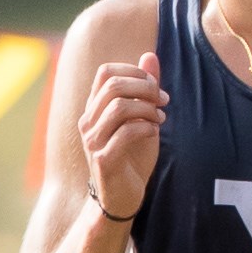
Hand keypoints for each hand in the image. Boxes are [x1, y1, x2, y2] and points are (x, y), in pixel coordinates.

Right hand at [80, 53, 166, 219]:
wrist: (122, 198)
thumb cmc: (132, 157)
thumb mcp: (142, 118)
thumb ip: (144, 89)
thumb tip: (150, 55)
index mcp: (94, 109)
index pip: (106, 72)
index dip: (134, 71)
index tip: (155, 85)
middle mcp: (88, 122)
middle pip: (113, 85)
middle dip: (145, 88)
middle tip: (163, 101)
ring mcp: (92, 141)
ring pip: (119, 107)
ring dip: (147, 109)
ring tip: (160, 119)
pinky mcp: (103, 160)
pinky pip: (126, 132)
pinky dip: (146, 127)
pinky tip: (155, 132)